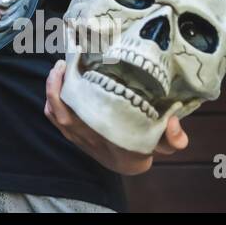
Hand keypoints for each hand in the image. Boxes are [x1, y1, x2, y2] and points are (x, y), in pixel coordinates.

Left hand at [43, 60, 188, 174]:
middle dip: (57, 85)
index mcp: (103, 137)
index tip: (76, 69)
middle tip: (66, 61)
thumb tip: (174, 123)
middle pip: (59, 112)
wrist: (129, 163)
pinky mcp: (70, 130)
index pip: (77, 120)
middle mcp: (85, 137)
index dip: (68, 95)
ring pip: (53, 111)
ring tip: (61, 65)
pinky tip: (60, 78)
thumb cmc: (143, 147)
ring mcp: (75, 134)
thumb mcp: (162, 145)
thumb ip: (173, 139)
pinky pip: (53, 114)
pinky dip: (51, 97)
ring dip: (52, 88)